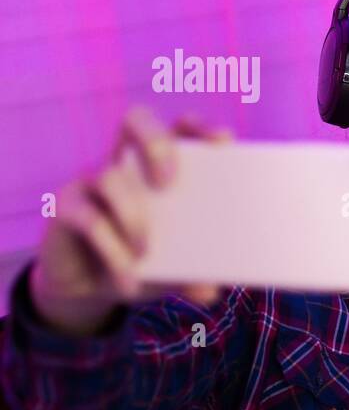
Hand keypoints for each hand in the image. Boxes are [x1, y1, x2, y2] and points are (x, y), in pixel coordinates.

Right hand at [29, 105, 233, 335]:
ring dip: (133, 217)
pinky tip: (128, 279)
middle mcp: (124, 162)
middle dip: (157, 143)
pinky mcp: (65, 207)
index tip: (222, 141)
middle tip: (169, 183)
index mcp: (159, 167)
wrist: (90, 288)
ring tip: (146, 254)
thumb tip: (211, 289)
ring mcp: (90, 180)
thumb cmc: (143, 263)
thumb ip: (193, 274)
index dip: (198, 126)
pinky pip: (88, 219)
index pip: (178, 127)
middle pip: (136, 120)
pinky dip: (113, 250)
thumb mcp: (173, 271)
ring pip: (110, 176)